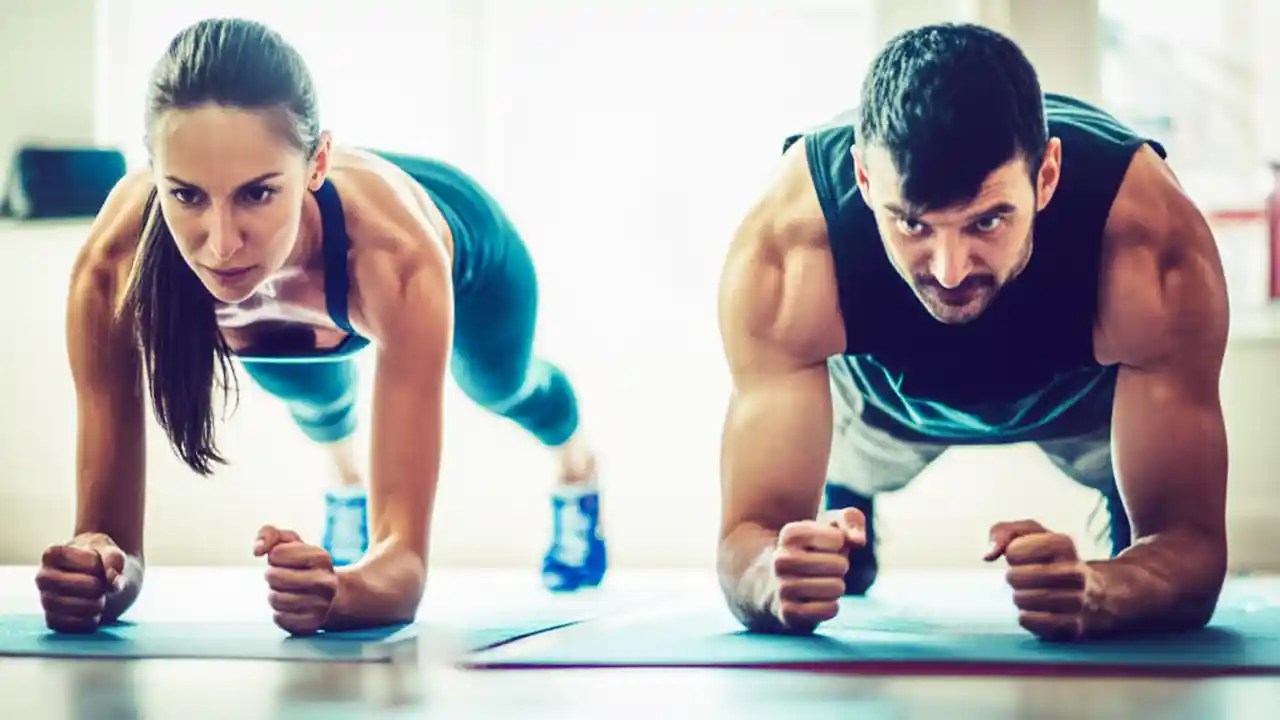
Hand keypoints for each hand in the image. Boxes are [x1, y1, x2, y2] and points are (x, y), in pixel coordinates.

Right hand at [35, 533, 126, 632]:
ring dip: (94, 605)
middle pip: (66, 585)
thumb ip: (114, 559)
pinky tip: (96, 614)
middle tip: (102, 585)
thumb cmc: (100, 559)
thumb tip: (112, 580)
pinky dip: (88, 622)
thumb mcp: (110, 550)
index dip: (93, 563)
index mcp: (52, 555)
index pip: (69, 559)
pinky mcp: (52, 620)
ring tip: (101, 598)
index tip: (100, 563)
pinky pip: (68, 626)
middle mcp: (43, 577)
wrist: (101, 578)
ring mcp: (45, 600)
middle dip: (93, 586)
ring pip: (67, 607)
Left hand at [254, 525, 338, 634]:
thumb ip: (269, 534)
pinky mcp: (313, 625)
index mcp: (321, 557)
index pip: (276, 554)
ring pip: (275, 599)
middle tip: (285, 577)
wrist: (334, 594)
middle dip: (273, 575)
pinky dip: (280, 612)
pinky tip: (292, 607)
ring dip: (274, 594)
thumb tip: (257, 551)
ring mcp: (321, 605)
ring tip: (287, 591)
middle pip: (273, 577)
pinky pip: (280, 619)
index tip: (286, 560)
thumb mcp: (291, 542)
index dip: (275, 556)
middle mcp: (325, 581)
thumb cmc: (303, 564)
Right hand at [770, 508, 866, 630]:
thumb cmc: (812, 550)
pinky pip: (829, 610)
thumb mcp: (830, 525)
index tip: (822, 547)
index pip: (838, 539)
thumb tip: (858, 541)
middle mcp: (781, 559)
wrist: (773, 583)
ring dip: (836, 587)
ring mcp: (783, 587)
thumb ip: (851, 519)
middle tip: (823, 568)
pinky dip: (831, 606)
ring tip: (819, 583)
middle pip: (840, 565)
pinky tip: (816, 601)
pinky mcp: (788, 613)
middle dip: (840, 567)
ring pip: (837, 588)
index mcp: (790, 533)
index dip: (839, 544)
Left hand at [986, 519, 1102, 640]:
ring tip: (1029, 594)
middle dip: (1013, 577)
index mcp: (1063, 544)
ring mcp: (1079, 601)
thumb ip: (1004, 531)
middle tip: (1023, 578)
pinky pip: (1034, 622)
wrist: (1100, 593)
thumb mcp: (1032, 534)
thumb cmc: (1053, 560)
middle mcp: (1075, 571)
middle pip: (1017, 577)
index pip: (1015, 550)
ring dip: (1020, 598)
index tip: (1023, 556)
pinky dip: (1027, 617)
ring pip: (1025, 600)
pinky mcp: (1076, 628)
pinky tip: (1035, 611)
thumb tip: (988, 555)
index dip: (1012, 554)